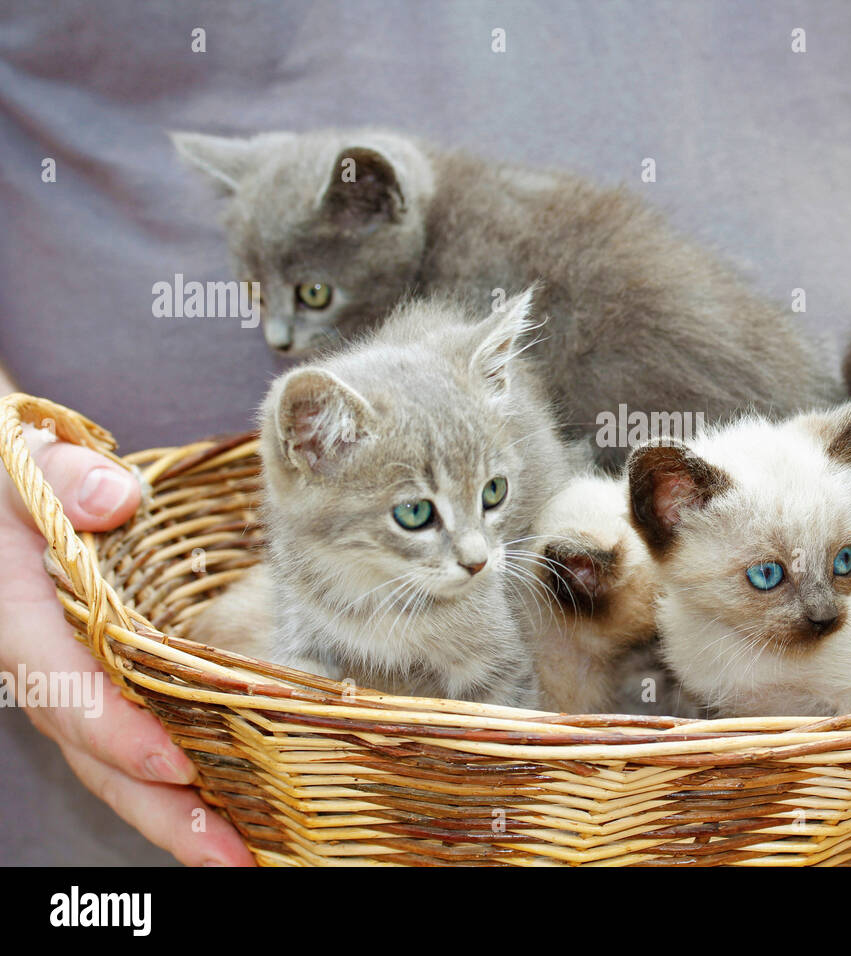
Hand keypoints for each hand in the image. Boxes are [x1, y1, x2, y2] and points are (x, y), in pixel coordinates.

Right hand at [0, 428, 253, 864]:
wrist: (4, 490)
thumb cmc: (19, 476)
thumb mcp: (30, 457)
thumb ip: (63, 475)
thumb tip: (111, 499)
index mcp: (18, 616)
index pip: (64, 687)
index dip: (117, 731)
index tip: (176, 763)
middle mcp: (41, 666)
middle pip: (95, 755)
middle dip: (160, 810)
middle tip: (231, 856)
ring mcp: (67, 685)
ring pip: (114, 765)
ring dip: (177, 814)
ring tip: (245, 856)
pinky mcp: (97, 685)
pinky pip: (131, 743)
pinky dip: (176, 784)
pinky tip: (235, 811)